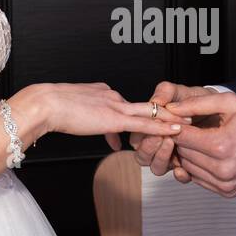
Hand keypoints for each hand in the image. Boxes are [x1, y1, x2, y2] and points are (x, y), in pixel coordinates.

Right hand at [17, 82, 183, 151]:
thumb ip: (100, 129)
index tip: (157, 119)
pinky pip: (144, 123)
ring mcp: (116, 105)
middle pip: (146, 104)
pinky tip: (176, 131)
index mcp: (104, 93)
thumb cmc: (53, 110)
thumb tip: (114, 142)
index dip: (143, 114)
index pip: (128, 105)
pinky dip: (162, 127)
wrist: (46, 105)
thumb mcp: (78, 118)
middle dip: (165, 111)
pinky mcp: (115, 118)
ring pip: (150, 112)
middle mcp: (113, 96)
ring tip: (189, 122)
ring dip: (170, 118)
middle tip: (185, 115)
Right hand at [129, 82, 218, 180]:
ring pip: (157, 167)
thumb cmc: (197, 99)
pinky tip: (183, 167)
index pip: (137, 135)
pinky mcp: (187, 167)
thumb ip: (167, 91)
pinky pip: (178, 176)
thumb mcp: (182, 92)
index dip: (144, 130)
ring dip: (161, 157)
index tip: (158, 122)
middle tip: (163, 135)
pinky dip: (179, 174)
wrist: (220, 110)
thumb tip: (156, 100)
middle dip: (150, 146)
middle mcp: (158, 145)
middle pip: (142, 156)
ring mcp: (171, 157)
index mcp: (151, 127)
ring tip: (172, 142)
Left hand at [164, 90, 235, 197]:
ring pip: (188, 168)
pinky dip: (199, 168)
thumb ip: (198, 104)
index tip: (181, 120)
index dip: (177, 126)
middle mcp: (222, 169)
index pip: (181, 137)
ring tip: (202, 141)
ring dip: (190, 155)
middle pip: (183, 153)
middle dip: (183, 140)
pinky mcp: (227, 191)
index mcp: (221, 146)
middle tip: (192, 129)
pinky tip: (210, 155)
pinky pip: (200, 180)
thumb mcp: (231, 103)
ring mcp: (224, 184)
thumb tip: (171, 109)